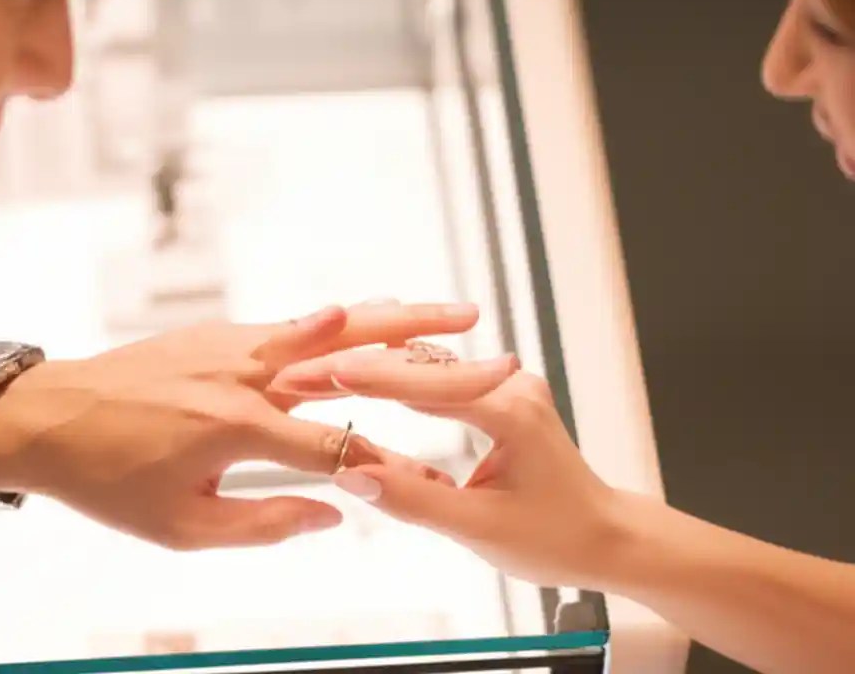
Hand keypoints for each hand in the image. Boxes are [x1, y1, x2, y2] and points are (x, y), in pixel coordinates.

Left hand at [0, 303, 516, 550]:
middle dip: (421, 342)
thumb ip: (266, 522)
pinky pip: (288, 326)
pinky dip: (334, 323)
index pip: (338, 444)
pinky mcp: (215, 332)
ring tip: (444, 308)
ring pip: (327, 327)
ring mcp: (230, 344)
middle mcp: (244, 373)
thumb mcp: (183, 526)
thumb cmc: (109, 480)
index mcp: (239, 427)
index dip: (391, 460)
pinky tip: (364, 317)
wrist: (44, 418)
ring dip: (390, 316)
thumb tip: (338, 511)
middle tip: (478, 328)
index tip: (442, 465)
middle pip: (351, 355)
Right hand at [301, 347, 622, 588]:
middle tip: (295, 375)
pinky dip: (393, 382)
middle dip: (354, 369)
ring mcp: (505, 385)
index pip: (424, 383)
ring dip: (369, 372)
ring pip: (424, 367)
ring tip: (313, 374)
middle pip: (418, 364)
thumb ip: (413, 499)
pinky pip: (437, 380)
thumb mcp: (479, 529)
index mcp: (511, 410)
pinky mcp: (497, 395)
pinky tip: (353, 379)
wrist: (607, 538)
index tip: (315, 373)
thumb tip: (350, 475)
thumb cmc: (557, 539)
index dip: (365, 378)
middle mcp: (510, 384)